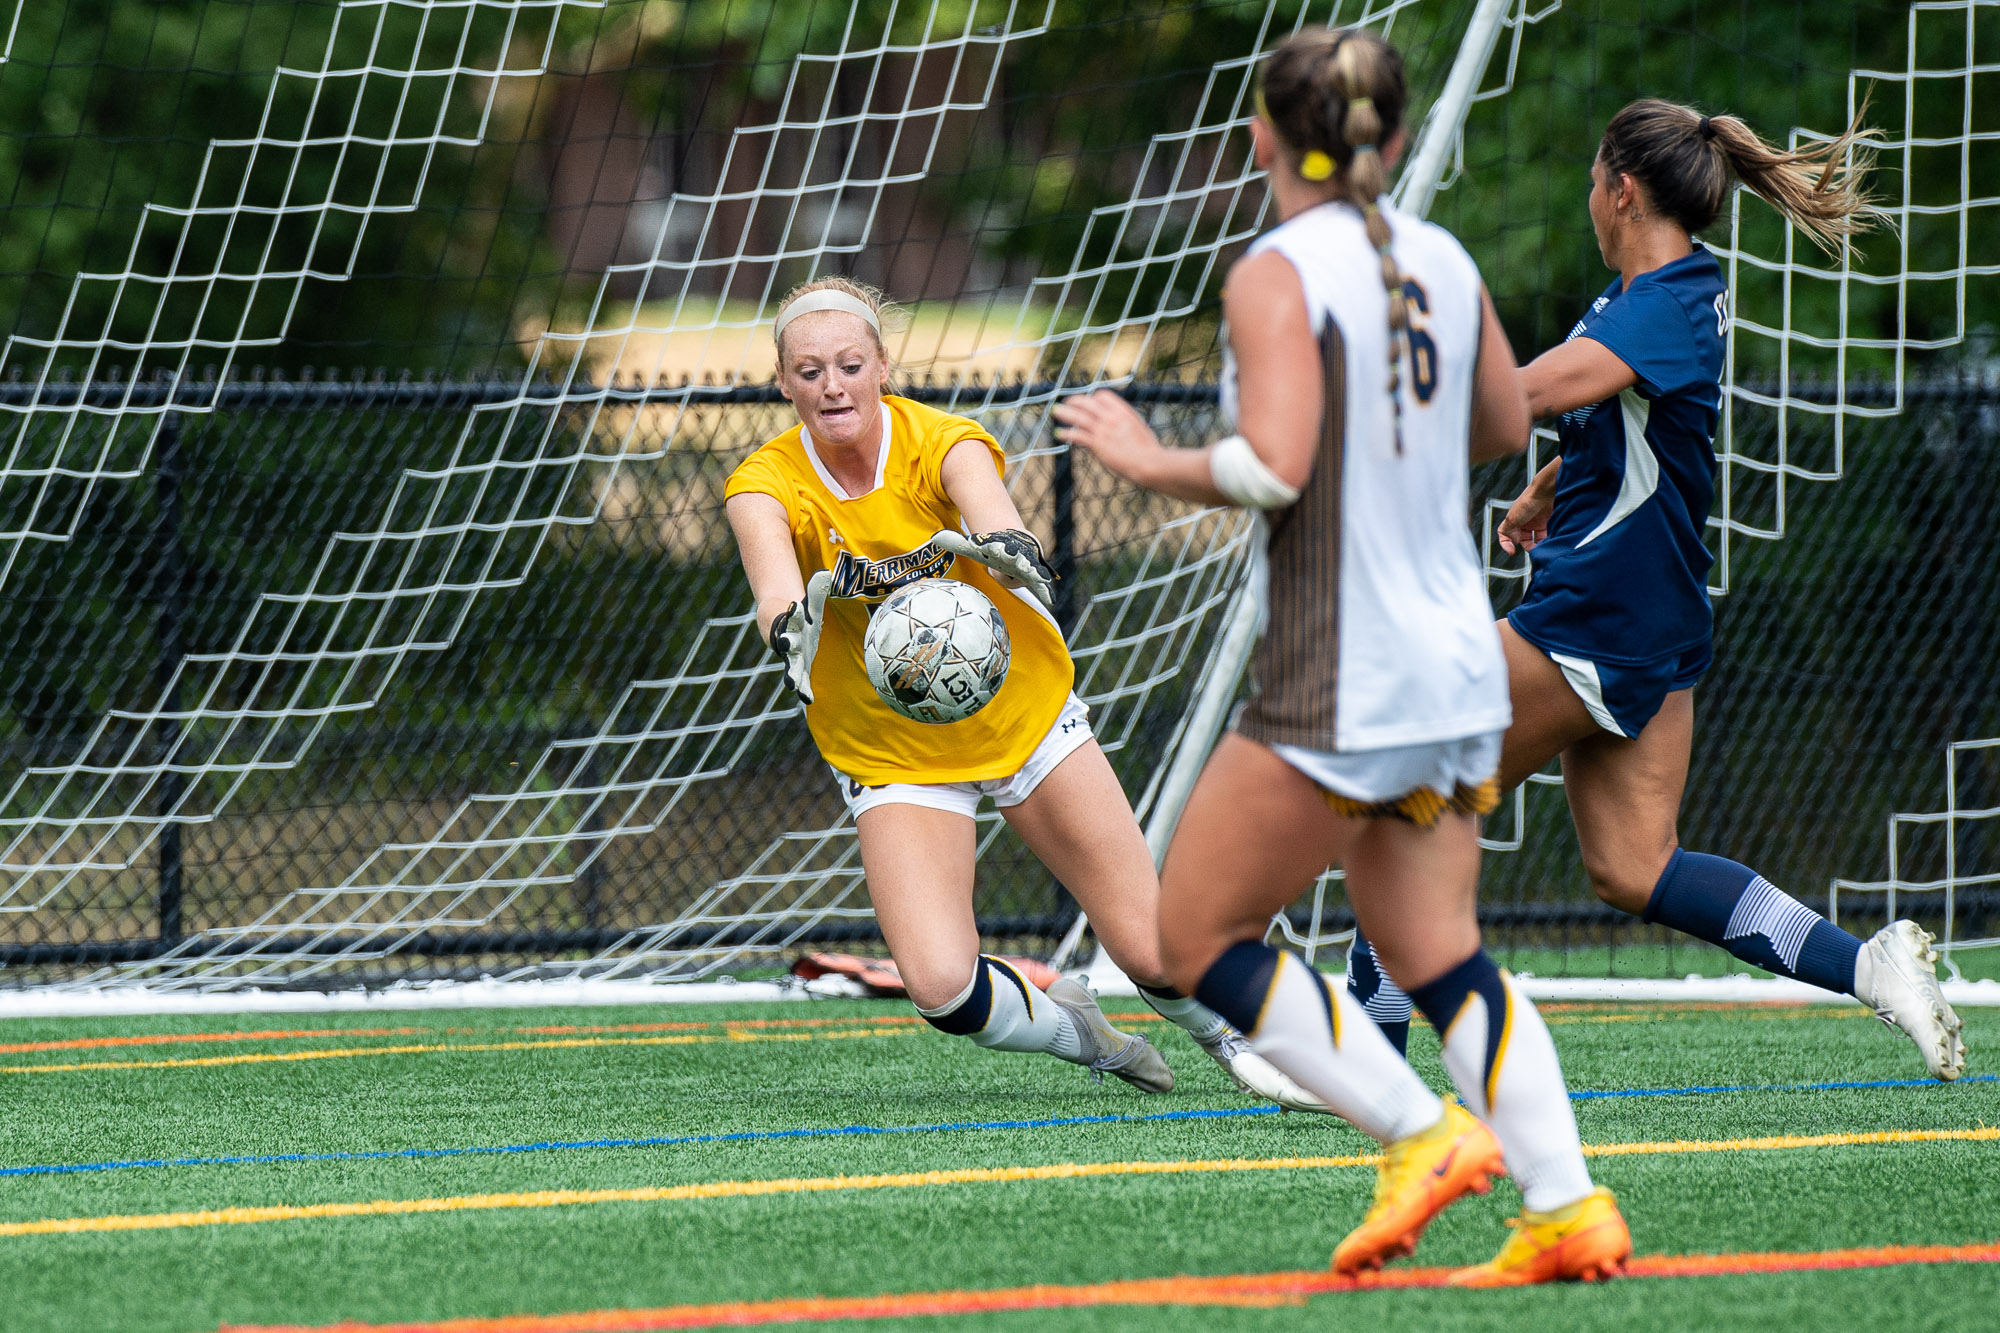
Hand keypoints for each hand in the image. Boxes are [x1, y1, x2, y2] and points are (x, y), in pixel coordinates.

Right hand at [767, 571, 831, 704]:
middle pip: (787, 642)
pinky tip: (808, 699)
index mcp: (790, 623)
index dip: (792, 612)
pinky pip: (801, 681)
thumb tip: (826, 574)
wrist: (783, 629)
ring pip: (791, 666)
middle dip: (788, 643)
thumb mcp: (809, 603)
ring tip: (792, 684)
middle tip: (786, 643)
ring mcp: (792, 656)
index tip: (794, 607)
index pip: (791, 616)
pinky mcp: (799, 669)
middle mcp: (789, 641)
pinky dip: (803, 689)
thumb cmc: (801, 615)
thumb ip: (816, 590)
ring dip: (792, 675)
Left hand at [931, 528, 1057, 614]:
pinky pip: (1041, 584)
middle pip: (1017, 558)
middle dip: (1017, 559)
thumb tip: (934, 537)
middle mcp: (1016, 554)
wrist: (1017, 541)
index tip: (992, 547)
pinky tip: (1050, 600)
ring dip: (1035, 577)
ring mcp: (1028, 564)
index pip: (997, 548)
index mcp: (1000, 547)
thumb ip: (956, 542)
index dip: (994, 548)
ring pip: (1031, 571)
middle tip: (1016, 560)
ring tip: (1040, 583)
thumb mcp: (973, 546)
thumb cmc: (991, 547)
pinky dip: (1045, 591)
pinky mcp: (1036, 575)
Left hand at [1052, 389, 1162, 484]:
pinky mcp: (1098, 444)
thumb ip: (1127, 425)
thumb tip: (1122, 428)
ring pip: (1079, 416)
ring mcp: (1104, 430)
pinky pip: (1077, 435)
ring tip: (1056, 412)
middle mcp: (1111, 417)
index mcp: (1124, 411)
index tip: (1088, 402)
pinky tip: (1059, 434)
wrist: (1150, 463)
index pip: (1103, 396)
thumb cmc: (1150, 451)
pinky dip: (1066, 433)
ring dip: (1065, 413)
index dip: (1093, 398)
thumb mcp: (1139, 430)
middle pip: (1088, 403)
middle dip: (1075, 401)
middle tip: (1067, 402)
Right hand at [1496, 484, 1555, 554]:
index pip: (1507, 536)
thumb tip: (1511, 544)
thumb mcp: (1512, 519)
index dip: (1507, 545)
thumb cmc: (1528, 502)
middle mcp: (1526, 522)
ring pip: (1537, 539)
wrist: (1546, 491)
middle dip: (1528, 547)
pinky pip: (1548, 535)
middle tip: (1533, 550)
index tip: (1512, 552)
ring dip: (1539, 545)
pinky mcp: (1549, 521)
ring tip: (1543, 546)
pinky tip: (1549, 541)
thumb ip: (1507, 532)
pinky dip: (1548, 540)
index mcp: (1514, 520)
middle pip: (1525, 540)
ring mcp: (1538, 522)